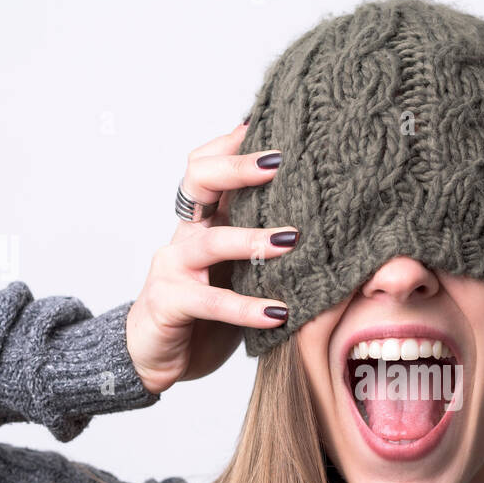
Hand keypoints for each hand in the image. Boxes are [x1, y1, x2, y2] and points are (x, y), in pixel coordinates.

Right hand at [127, 122, 299, 392]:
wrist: (156, 356)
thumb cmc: (208, 311)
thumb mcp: (241, 270)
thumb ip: (268, 243)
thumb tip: (327, 219)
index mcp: (204, 219)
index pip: (208, 163)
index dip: (234, 143)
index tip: (275, 126)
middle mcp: (186, 234)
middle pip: (199, 180)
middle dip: (237, 168)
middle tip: (279, 164)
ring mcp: (173, 268)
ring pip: (209, 242)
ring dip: (252, 240)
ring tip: (291, 241)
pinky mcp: (170, 304)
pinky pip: (210, 303)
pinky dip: (246, 308)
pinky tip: (279, 313)